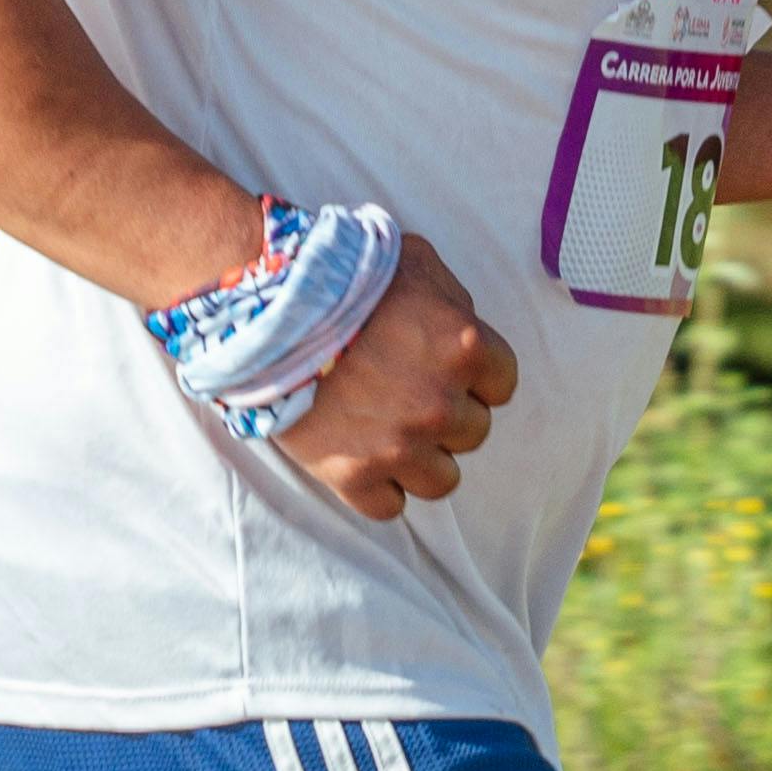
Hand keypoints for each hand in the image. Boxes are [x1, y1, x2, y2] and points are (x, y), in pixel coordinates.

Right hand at [277, 234, 516, 519]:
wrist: (269, 310)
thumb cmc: (343, 277)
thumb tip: (462, 326)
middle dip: (448, 415)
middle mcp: (439, 404)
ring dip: (422, 459)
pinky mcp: (353, 475)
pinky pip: (390, 507)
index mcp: (464, 349)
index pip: (502, 385)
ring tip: (391, 432)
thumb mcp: (416, 263)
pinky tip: (364, 458)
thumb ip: (453, 301)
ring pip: (442, 479)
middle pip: (473, 432)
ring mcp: (398, 445)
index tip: (448, 371)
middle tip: (409, 393)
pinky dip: (379, 487)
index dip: (476, 378)